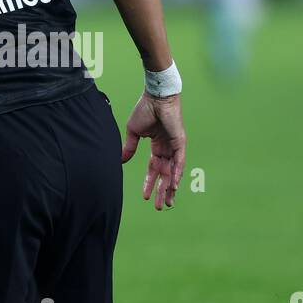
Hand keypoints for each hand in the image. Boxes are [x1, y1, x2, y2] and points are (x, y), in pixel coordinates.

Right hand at [121, 92, 185, 210]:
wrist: (155, 96)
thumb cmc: (145, 109)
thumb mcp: (133, 132)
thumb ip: (129, 147)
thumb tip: (121, 161)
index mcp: (157, 146)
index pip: (153, 169)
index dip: (149, 183)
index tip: (145, 197)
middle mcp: (167, 148)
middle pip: (165, 175)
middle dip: (162, 191)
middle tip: (160, 207)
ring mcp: (175, 146)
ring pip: (173, 172)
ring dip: (170, 188)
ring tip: (167, 202)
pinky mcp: (180, 141)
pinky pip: (179, 161)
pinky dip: (177, 173)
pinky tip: (174, 186)